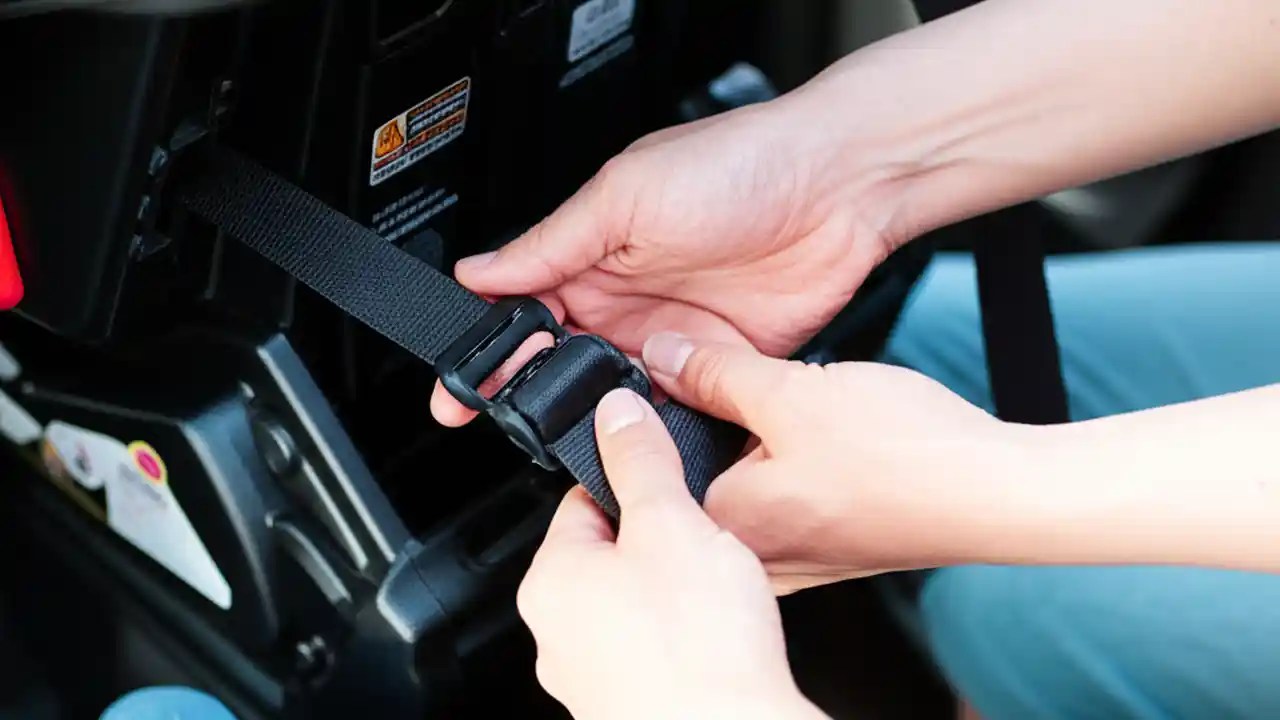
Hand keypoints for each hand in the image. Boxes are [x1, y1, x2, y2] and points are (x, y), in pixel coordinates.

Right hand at [431, 93, 906, 425]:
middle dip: (534, 399)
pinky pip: (680, 413)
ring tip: (584, 428)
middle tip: (514, 421)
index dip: (490, 356)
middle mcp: (628, 304)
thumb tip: (476, 272)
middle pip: (562, 369)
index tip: (462, 392)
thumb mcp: (623, 196)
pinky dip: (661, 429)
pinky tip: (646, 438)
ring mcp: (674, 339)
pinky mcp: (722, 367)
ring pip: (616, 399)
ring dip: (598, 417)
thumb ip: (550, 245)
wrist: (840, 184)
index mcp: (591, 258)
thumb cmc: (738, 164)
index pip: (521, 316)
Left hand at [518, 389, 826, 719]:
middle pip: (610, 553)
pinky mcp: (631, 705)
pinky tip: (718, 636)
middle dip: (660, 539)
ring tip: (717, 591)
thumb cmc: (698, 650)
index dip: (634, 480)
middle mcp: (557, 634)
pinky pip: (657, 650)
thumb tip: (616, 413)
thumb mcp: (671, 522)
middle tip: (703, 538)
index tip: (668, 478)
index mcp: (551, 580)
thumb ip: (641, 459)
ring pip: (635, 605)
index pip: (581, 500)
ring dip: (676, 590)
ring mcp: (592, 677)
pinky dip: (687, 637)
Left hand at [640, 332, 1029, 593]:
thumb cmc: (905, 458)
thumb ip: (717, 372)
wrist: (1000, 496)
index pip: (653, 465)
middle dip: (713, 421)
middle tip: (748, 384)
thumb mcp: (792, 392)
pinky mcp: (834, 550)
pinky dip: (797, 462)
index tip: (675, 375)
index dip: (658, 408)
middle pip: (699, 473)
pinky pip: (790, 498)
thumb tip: (663, 356)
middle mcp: (752, 554)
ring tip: (802, 409)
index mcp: (724, 522)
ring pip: (749, 482)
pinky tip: (831, 437)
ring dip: (761, 440)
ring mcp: (797, 558)